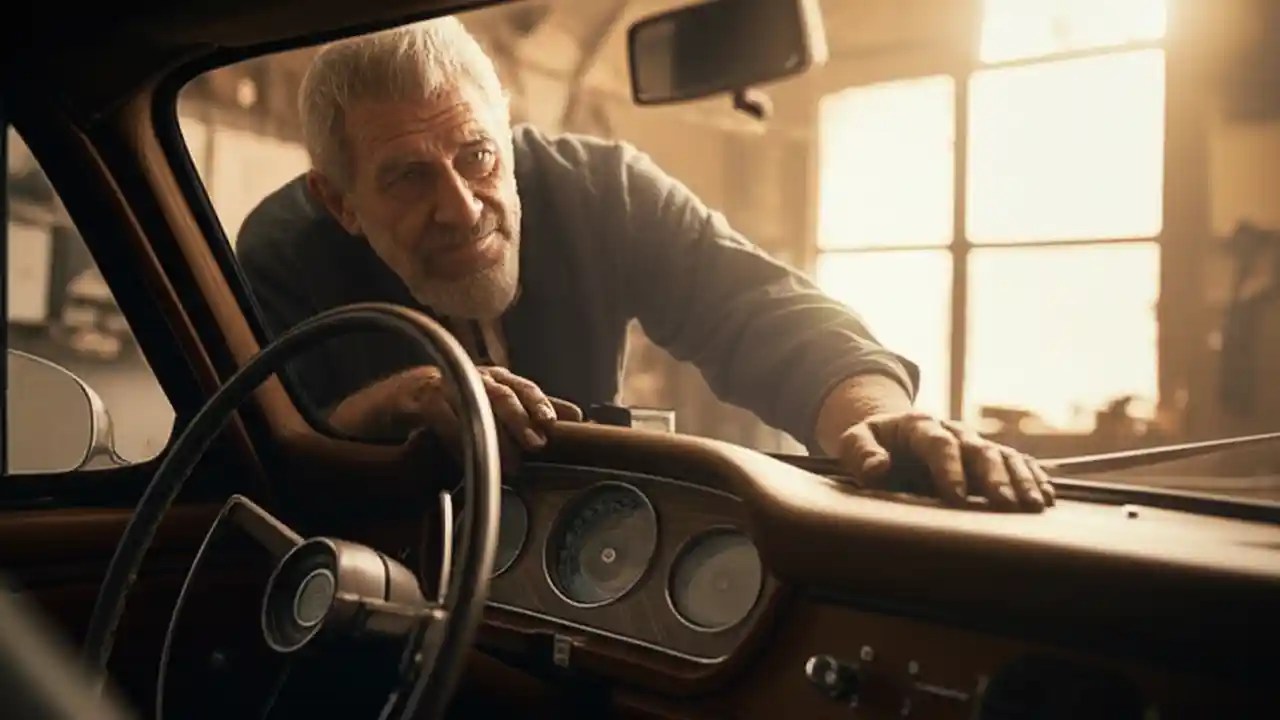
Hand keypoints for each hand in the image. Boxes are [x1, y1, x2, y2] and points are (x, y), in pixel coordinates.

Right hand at [329, 365, 581, 468]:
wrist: (387, 402)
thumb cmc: (442, 407)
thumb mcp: (483, 412)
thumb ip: (517, 419)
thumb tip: (562, 425)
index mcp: (489, 378)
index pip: (524, 386)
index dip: (547, 402)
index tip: (573, 418)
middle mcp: (470, 375)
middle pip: (503, 391)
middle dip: (524, 415)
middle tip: (539, 440)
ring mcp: (444, 384)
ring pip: (476, 402)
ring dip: (495, 431)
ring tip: (511, 461)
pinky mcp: (418, 398)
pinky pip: (443, 417)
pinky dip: (458, 437)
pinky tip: (469, 453)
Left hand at [832, 411, 1054, 511]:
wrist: (892, 435)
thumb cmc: (872, 444)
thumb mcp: (854, 442)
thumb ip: (861, 453)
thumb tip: (877, 469)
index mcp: (919, 425)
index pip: (938, 443)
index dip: (948, 468)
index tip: (956, 497)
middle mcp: (953, 431)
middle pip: (978, 450)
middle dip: (993, 477)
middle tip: (1004, 504)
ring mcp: (974, 444)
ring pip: (1003, 456)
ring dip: (1020, 480)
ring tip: (1034, 505)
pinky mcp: (988, 458)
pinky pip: (1017, 462)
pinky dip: (1033, 476)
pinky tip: (1047, 496)